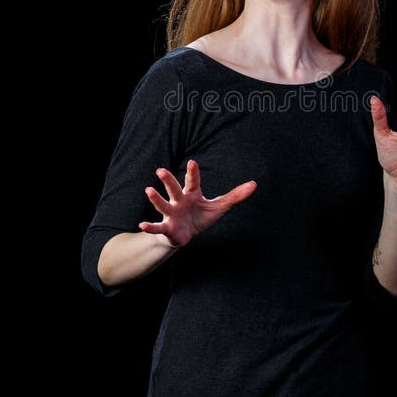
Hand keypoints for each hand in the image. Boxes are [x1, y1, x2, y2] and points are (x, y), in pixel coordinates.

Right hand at [139, 161, 256, 247]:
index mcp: (192, 194)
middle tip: (160, 170)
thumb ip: (235, 196)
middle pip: (174, 189)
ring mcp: (171, 214)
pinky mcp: (167, 228)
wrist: (185, 234)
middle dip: (168, 180)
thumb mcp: (219, 207)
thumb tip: (254, 184)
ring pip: (163, 204)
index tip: (192, 161)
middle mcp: (179, 201)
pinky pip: (157, 227)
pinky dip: (150, 226)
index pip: (193, 182)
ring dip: (156, 198)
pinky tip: (142, 224)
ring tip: (148, 190)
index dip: (193, 172)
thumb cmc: (200, 216)